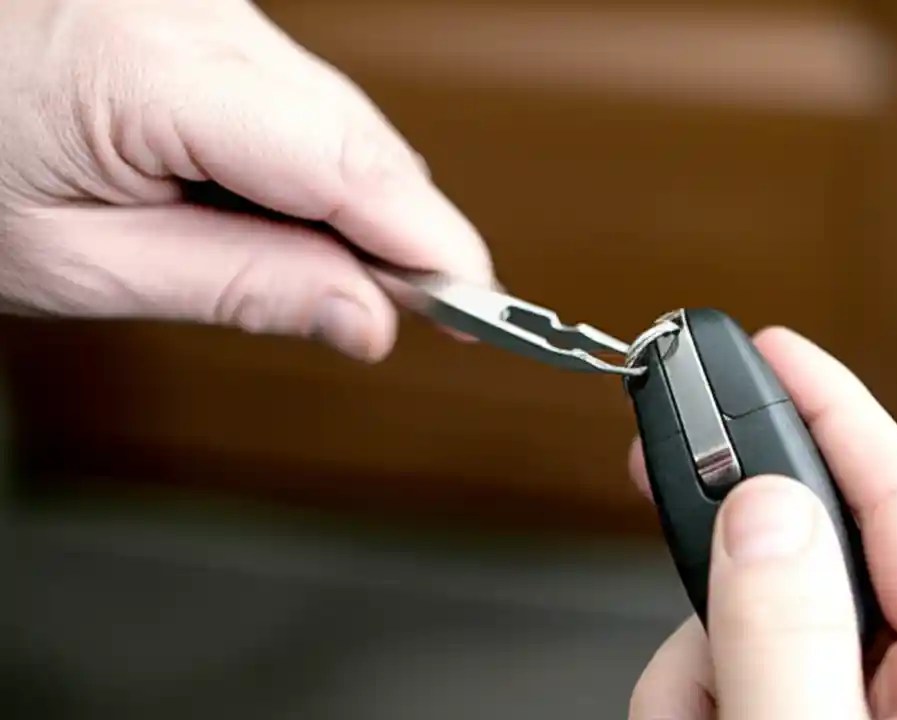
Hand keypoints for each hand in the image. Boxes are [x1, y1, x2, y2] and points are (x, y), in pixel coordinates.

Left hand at [0, 0, 490, 360]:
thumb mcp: (81, 263)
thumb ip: (241, 287)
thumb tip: (372, 320)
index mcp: (152, 66)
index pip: (344, 162)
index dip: (428, 241)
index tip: (482, 309)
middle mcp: (192, 11)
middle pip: (356, 134)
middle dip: (403, 232)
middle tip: (424, 318)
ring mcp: (203, 3)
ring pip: (337, 114)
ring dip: (356, 202)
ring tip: (329, 276)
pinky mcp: (204, 12)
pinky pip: (300, 91)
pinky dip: (315, 164)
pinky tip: (289, 215)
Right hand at [628, 328, 896, 718]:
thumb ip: (791, 639)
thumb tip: (764, 515)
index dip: (833, 408)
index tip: (771, 347)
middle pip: (822, 561)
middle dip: (727, 564)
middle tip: (667, 487)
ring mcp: (885, 719)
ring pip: (767, 628)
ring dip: (700, 668)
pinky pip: (754, 678)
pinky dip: (705, 697)